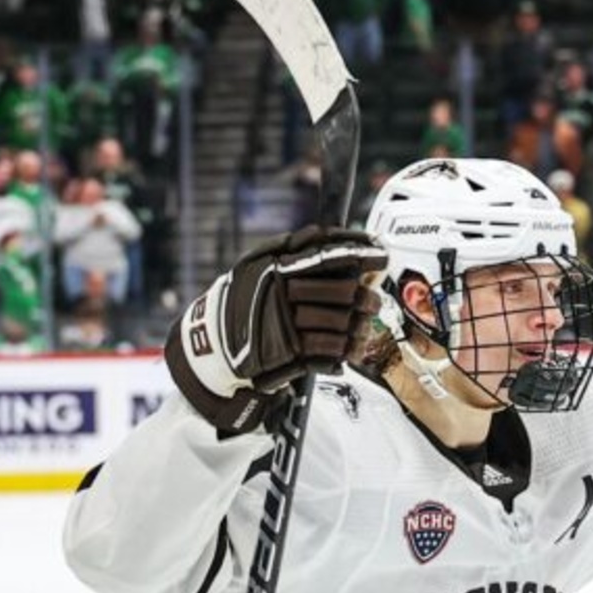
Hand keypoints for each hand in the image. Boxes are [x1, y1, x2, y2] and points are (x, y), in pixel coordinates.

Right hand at [166, 224, 384, 430]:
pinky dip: (345, 349)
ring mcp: (286, 323)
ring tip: (364, 326)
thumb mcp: (257, 264)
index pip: (328, 255)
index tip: (380, 255)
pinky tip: (351, 348)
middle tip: (374, 300)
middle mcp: (282, 292)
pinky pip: (330, 349)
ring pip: (341, 322)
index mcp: (275, 265)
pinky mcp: (288, 351)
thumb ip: (292, 251)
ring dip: (360, 325)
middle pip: (343, 291)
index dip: (360, 254)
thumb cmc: (243, 301)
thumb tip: (335, 240)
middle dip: (366, 297)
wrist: (212, 344)